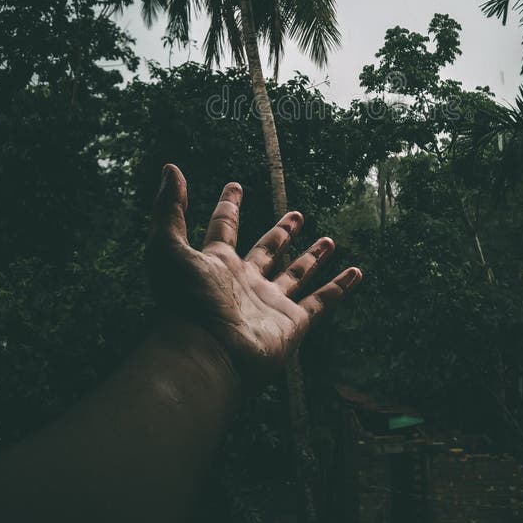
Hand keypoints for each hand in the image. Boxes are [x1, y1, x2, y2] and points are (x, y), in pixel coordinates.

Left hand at [147, 164, 361, 384]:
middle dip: (282, 232)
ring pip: (296, 274)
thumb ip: (169, 208)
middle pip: (267, 251)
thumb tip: (170, 167)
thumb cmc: (183, 302)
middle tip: (296, 214)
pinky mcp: (291, 324)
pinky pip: (321, 301)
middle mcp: (244, 282)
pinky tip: (356, 272)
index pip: (224, 227)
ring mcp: (269, 304)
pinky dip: (340, 288)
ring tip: (329, 240)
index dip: (228, 206)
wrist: (204, 355)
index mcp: (216, 264)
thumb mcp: (167, 247)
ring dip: (312, 257)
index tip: (235, 186)